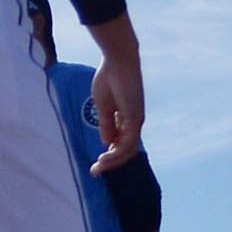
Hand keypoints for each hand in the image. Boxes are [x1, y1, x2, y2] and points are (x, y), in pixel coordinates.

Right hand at [87, 41, 143, 167]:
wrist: (118, 60)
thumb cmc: (109, 77)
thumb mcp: (103, 105)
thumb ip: (106, 123)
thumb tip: (106, 142)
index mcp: (126, 117)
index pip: (120, 142)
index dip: (109, 154)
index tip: (96, 162)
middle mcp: (134, 121)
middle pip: (126, 149)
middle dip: (111, 162)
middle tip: (95, 171)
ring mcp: (136, 120)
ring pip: (128, 149)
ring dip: (113, 161)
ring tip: (97, 167)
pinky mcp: (135, 117)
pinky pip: (128, 142)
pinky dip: (117, 152)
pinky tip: (105, 157)